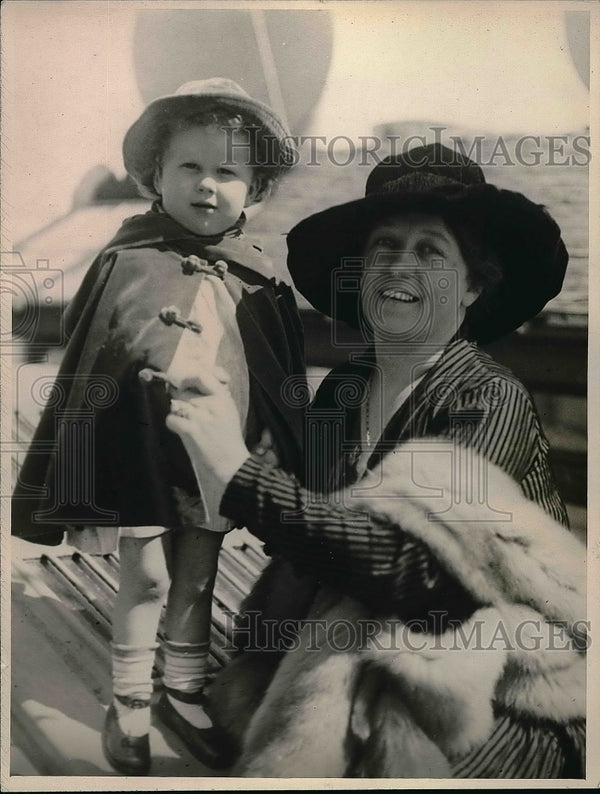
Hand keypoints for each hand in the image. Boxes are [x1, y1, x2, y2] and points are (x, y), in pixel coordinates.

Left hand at [166, 366, 250, 496]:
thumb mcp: (230, 410)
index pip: (202, 374)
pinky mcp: (190, 430)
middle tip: (182, 404)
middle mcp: (211, 404)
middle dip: (179, 396)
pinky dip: (172, 423)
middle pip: (183, 389)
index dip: (190, 375)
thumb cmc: (229, 437)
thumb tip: (201, 380)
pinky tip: (179, 428)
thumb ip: (218, 394)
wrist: (230, 463)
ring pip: (176, 403)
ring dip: (176, 410)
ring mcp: (199, 417)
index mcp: (222, 398)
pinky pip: (171, 419)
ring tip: (184, 419)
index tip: (186, 382)